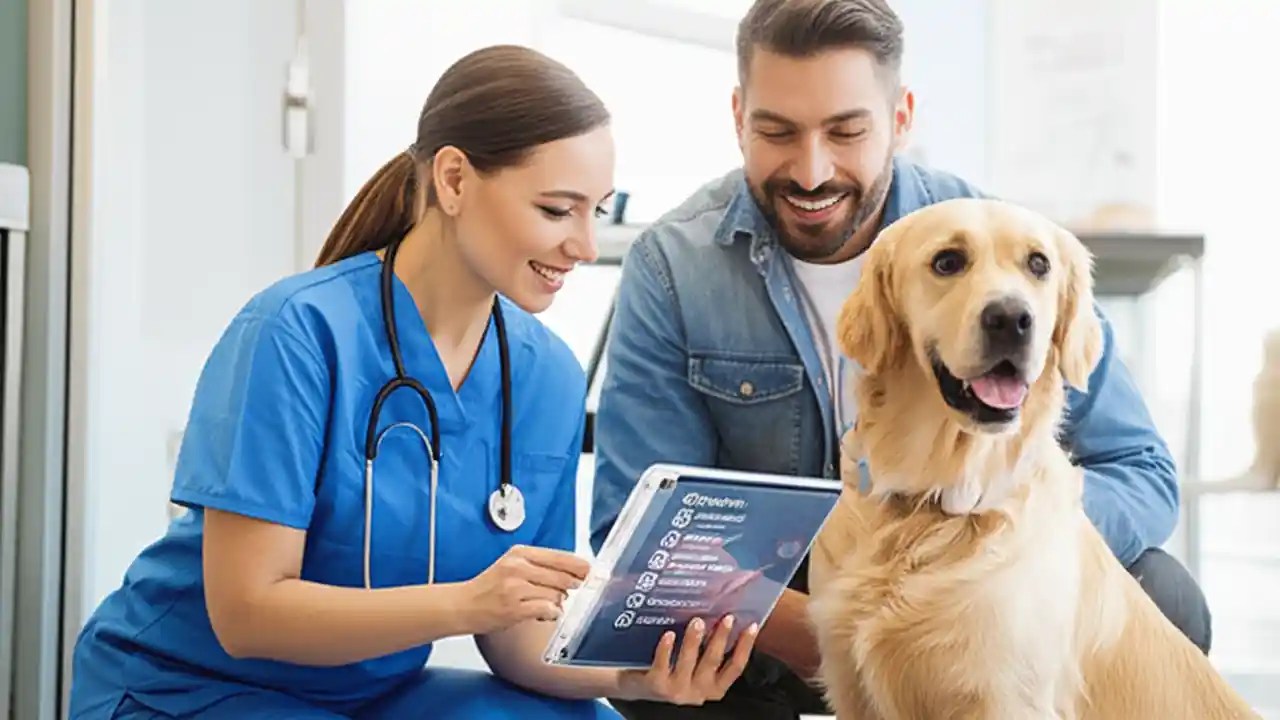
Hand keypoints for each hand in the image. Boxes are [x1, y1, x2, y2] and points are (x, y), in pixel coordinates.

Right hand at [461, 545, 589, 634]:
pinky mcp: (515, 608)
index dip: (579, 565)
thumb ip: (539, 566)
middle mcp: (518, 567)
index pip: (559, 556)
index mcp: (520, 553)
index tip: (591, 571)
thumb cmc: (488, 587)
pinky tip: (544, 613)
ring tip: (545, 603)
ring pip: (556, 594)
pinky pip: (547, 609)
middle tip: (574, 589)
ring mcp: (516, 588)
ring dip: (558, 602)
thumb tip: (573, 572)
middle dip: (573, 585)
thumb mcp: (512, 565)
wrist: (463, 605)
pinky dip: (551, 613)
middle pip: (562, 576)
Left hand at [617, 615, 756, 705]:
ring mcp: (677, 691)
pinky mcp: (656, 686)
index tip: (751, 626)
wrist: (637, 686)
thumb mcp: (693, 666)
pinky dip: (666, 649)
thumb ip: (706, 651)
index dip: (745, 646)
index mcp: (713, 687)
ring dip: (694, 640)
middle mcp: (698, 692)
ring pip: (688, 662)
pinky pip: (662, 665)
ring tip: (697, 621)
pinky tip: (669, 634)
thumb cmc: (669, 670)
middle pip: (712, 661)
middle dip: (720, 638)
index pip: (735, 667)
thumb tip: (721, 616)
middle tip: (726, 618)